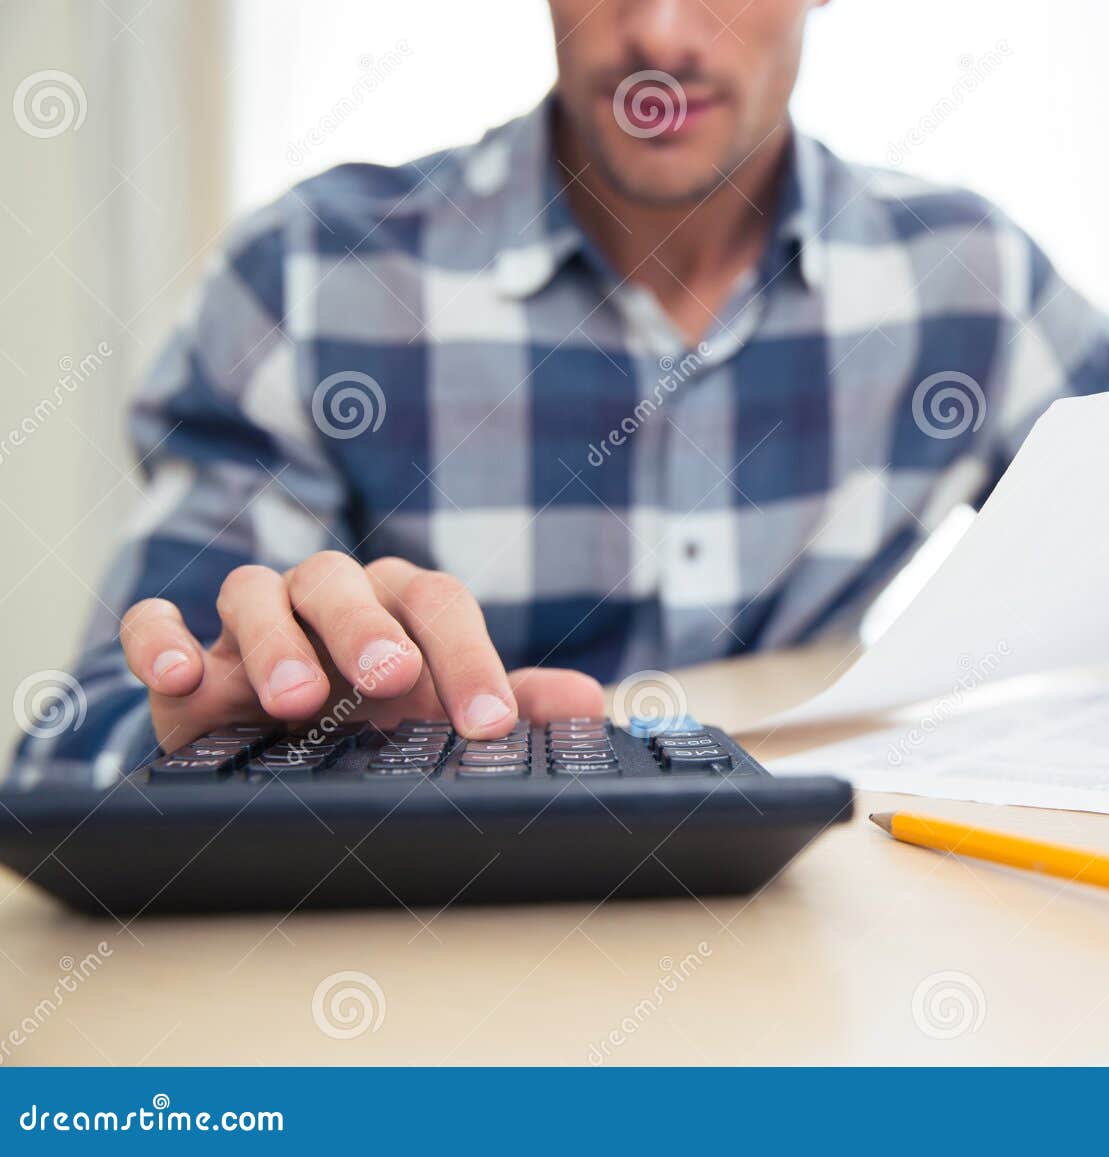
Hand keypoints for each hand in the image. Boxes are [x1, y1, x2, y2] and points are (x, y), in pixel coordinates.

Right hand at [118, 553, 604, 751]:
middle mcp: (326, 598)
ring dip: (274, 640)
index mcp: (398, 604)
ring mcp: (254, 620)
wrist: (282, 745)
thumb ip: (511, 702)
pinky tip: (182, 678)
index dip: (469, 659)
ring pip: (255, 592)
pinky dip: (162, 641)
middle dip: (366, 628)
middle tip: (391, 681)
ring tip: (296, 701)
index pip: (438, 606)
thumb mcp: (443, 712)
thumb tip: (590, 702)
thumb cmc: (377, 718)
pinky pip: (158, 624)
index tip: (490, 728)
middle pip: (343, 582)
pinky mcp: (188, 654)